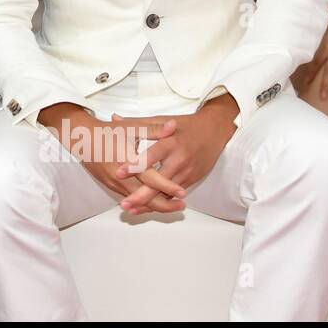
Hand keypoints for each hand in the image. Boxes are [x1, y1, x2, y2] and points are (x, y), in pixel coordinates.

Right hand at [40, 102, 184, 213]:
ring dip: (154, 205)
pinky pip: (129, 198)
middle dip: (165, 205)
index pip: (151, 178)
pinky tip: (154, 202)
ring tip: (172, 206)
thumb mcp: (131, 127)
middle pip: (145, 198)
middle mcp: (121, 176)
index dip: (167, 186)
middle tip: (181, 207)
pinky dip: (142, 202)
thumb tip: (173, 126)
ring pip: (137, 201)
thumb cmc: (107, 131)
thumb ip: (154, 129)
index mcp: (128, 161)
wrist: (82, 138)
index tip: (183, 192)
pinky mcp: (110, 186)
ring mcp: (114, 183)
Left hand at [109, 94, 238, 212]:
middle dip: (142, 195)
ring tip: (132, 210)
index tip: (118, 173)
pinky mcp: (191, 179)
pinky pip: (174, 195)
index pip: (150, 157)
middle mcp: (179, 159)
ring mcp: (186, 171)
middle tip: (125, 203)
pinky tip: (146, 209)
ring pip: (166, 193)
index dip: (134, 166)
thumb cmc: (185, 125)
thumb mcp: (162, 120)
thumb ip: (137, 123)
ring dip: (149, 203)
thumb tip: (114, 117)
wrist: (213, 131)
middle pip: (159, 182)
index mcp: (169, 142)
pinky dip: (160, 202)